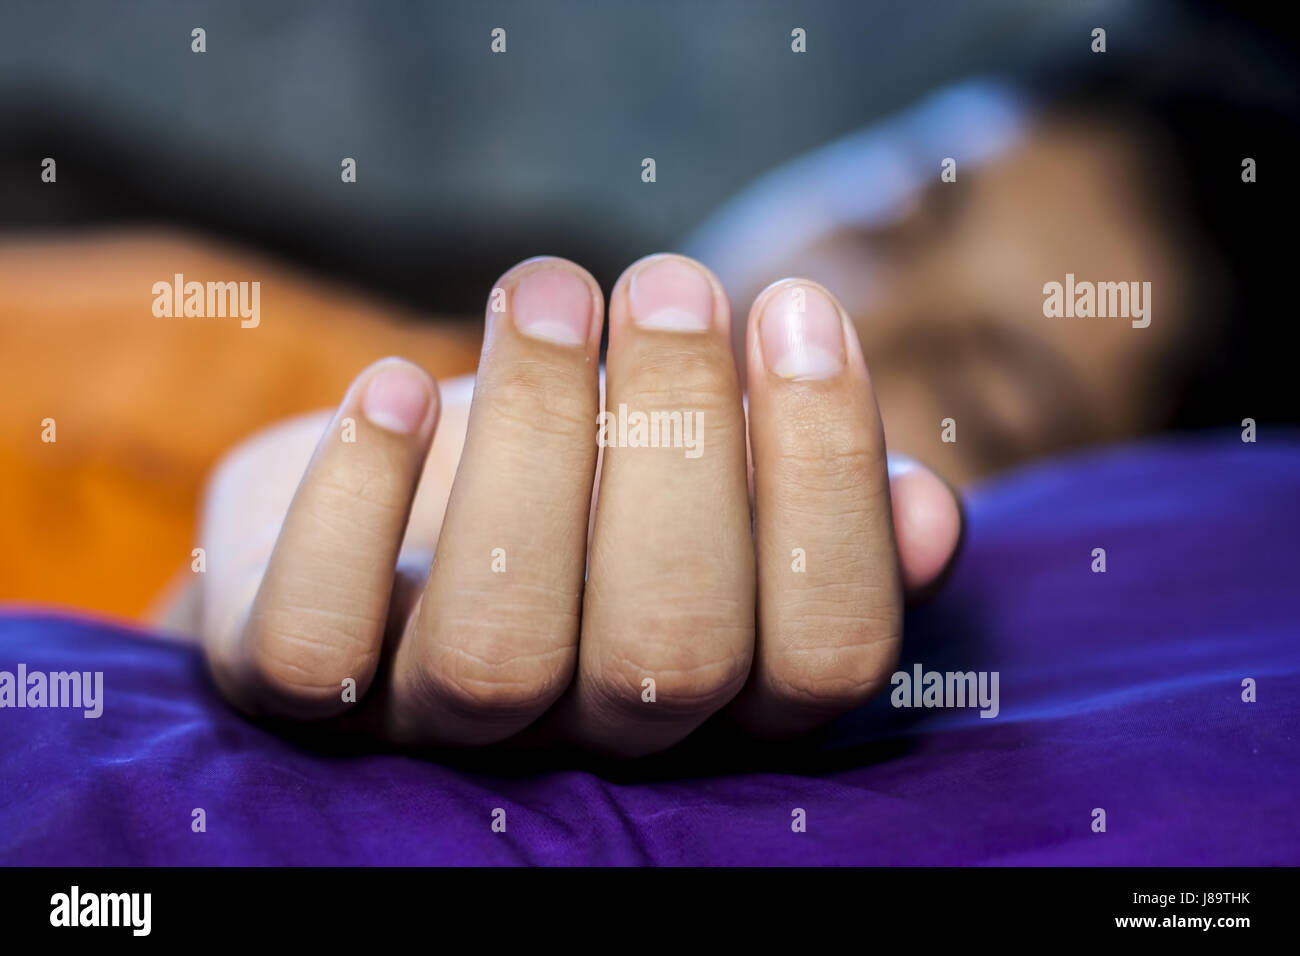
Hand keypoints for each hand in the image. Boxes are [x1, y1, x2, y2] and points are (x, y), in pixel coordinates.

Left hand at [198, 254, 961, 755]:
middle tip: (675, 282)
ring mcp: (435, 729)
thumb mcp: (716, 483)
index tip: (800, 311)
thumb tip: (928, 514)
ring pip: (497, 646)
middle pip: (671, 646)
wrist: (391, 520)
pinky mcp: (297, 694)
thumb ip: (822, 507)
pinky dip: (355, 504)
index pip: (825, 651)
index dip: (829, 483)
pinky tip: (393, 385)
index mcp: (721, 697)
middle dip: (683, 442)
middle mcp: (591, 740)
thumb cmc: (588, 485)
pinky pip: (314, 645)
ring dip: (534, 444)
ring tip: (549, 289)